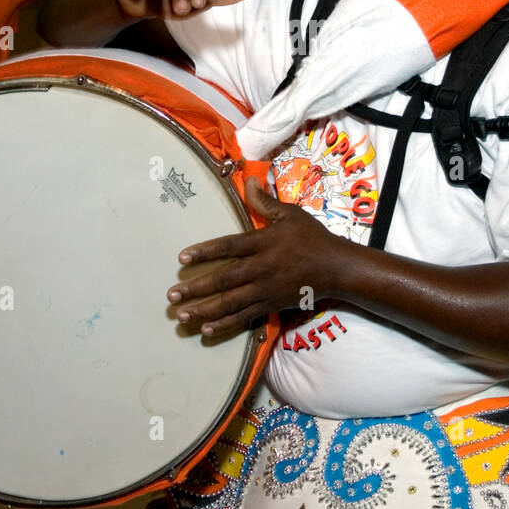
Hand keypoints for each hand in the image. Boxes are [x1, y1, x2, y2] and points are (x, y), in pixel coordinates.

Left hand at [167, 176, 347, 336]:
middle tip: (172, 295)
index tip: (182, 259)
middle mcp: (262, 268)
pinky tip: (206, 329)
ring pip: (231, 302)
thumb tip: (248, 179)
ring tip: (181, 316)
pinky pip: (245, 316)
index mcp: (264, 243)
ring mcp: (266, 289)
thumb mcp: (291, 214)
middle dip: (196, 288)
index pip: (229, 247)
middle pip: (224, 279)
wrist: (337, 268)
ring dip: (204, 310)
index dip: (205, 252)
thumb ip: (265, 201)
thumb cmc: (312, 238)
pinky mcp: (271, 305)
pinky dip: (225, 324)